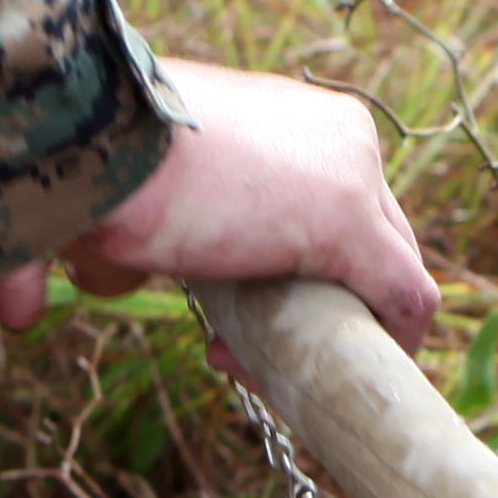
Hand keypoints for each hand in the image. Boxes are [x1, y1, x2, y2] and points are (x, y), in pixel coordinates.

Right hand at [61, 62, 441, 336]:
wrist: (91, 137)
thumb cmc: (97, 160)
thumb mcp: (140, 181)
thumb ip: (151, 218)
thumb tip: (108, 270)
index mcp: (300, 118)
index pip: (335, 204)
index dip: (294, 271)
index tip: (228, 304)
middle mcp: (345, 135)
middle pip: (370, 243)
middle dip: (315, 304)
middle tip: (233, 344)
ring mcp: (356, 174)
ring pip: (391, 273)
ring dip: (334, 330)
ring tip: (242, 361)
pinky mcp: (349, 221)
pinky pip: (405, 299)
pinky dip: (380, 348)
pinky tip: (308, 379)